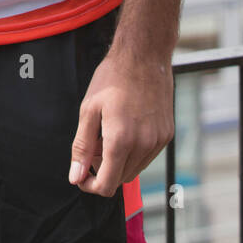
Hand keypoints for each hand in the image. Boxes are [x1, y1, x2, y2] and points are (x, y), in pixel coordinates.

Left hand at [69, 48, 173, 196]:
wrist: (144, 56)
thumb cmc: (112, 79)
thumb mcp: (88, 110)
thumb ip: (82, 147)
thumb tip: (76, 177)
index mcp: (121, 140)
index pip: (107, 185)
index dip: (91, 185)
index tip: (82, 175)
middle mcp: (143, 145)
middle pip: (120, 179)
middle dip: (103, 170)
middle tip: (94, 144)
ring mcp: (158, 140)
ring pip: (135, 169)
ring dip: (119, 162)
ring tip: (109, 133)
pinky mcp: (167, 134)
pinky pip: (147, 156)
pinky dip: (134, 152)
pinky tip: (126, 128)